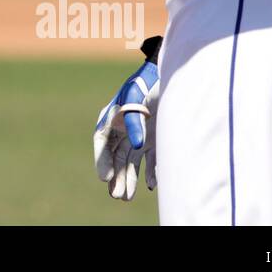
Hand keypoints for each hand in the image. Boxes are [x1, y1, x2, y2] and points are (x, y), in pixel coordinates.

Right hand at [92, 37, 160, 200]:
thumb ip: (135, 120)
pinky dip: (150, 172)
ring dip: (128, 178)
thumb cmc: (148, 82)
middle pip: (115, 156)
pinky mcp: (154, 138)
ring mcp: (139, 133)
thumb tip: (136, 145)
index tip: (105, 177)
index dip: (101, 160)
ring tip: (127, 197)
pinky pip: (149, 159)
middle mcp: (123, 128)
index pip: (102, 142)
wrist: (170, 74)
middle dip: (115, 176)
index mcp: (112, 116)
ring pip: (130, 161)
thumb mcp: (137, 97)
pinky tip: (151, 184)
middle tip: (117, 195)